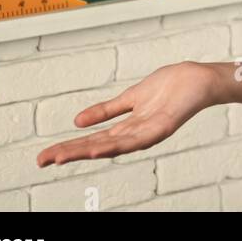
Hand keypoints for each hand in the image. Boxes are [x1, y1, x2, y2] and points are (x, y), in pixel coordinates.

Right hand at [35, 61, 219, 166]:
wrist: (199, 79)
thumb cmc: (170, 87)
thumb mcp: (131, 98)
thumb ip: (107, 110)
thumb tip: (77, 121)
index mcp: (127, 127)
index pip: (92, 140)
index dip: (68, 147)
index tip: (44, 156)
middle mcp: (136, 134)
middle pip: (98, 147)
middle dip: (69, 153)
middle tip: (42, 161)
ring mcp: (149, 132)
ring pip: (113, 146)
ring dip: (88, 151)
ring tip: (63, 156)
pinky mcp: (162, 127)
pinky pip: (138, 138)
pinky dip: (117, 144)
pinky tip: (98, 148)